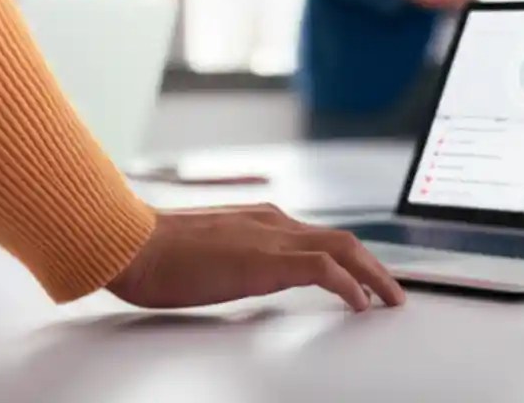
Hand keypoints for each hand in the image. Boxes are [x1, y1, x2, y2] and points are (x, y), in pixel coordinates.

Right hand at [107, 205, 405, 310]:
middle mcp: (275, 221)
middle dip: (373, 266)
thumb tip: (246, 275)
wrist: (131, 245)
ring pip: (344, 248)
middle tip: (393, 291)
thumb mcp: (208, 253)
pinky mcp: (268, 259)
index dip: (348, 258)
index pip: (319, 236)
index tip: (365, 279)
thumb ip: (236, 257)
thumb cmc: (156, 254)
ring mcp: (274, 237)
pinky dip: (350, 285)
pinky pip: (326, 269)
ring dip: (374, 275)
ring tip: (390, 299)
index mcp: (262, 219)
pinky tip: (361, 304)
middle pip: (342, 239)